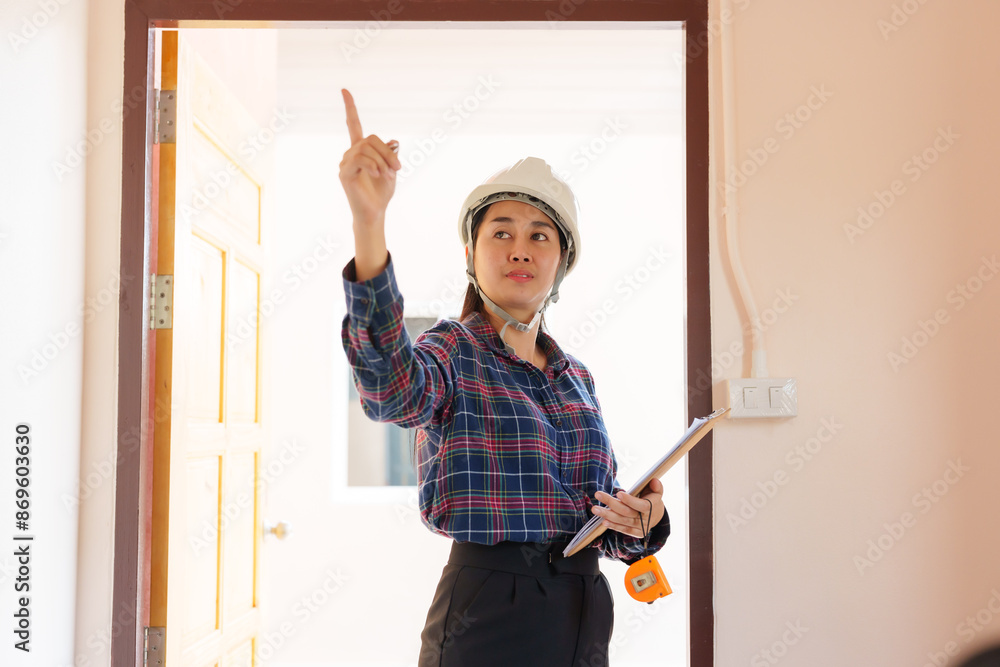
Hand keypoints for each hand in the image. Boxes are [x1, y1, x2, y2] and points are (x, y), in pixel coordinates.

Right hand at [338, 88, 401, 225]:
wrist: (375, 212)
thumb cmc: (381, 192)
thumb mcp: (391, 169)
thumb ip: (390, 154)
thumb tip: (393, 142)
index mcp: (361, 150)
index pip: (353, 125)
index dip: (349, 108)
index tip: (344, 90)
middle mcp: (350, 153)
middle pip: (370, 139)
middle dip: (387, 152)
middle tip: (398, 168)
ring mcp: (346, 162)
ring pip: (365, 148)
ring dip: (382, 160)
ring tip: (388, 174)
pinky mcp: (344, 173)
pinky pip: (359, 159)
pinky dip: (373, 165)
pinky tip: (379, 174)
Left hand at [592, 478, 665, 538]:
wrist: (657, 515)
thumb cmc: (652, 499)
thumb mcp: (656, 491)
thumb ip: (656, 486)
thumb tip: (654, 481)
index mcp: (652, 507)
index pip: (641, 505)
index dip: (630, 500)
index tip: (618, 493)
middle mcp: (646, 519)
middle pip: (626, 512)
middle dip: (611, 503)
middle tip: (598, 494)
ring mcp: (641, 527)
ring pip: (622, 521)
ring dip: (607, 515)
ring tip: (596, 509)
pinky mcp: (636, 533)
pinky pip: (623, 529)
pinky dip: (613, 525)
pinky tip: (603, 521)